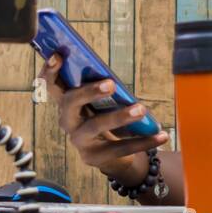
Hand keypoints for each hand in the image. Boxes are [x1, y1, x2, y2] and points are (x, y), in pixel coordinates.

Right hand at [37, 54, 168, 185]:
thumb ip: (101, 89)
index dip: (50, 71)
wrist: (111, 156)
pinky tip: (161, 136)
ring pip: (95, 125)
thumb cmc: (104, 119)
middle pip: (70, 103)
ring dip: (120, 116)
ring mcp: (79, 140)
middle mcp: (67, 120)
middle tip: (110, 84)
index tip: (58, 55)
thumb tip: (113, 78)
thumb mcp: (101, 103)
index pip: (51, 85)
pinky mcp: (94, 157)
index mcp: (66, 102)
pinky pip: (119, 148)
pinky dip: (144, 141)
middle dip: (88, 91)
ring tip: (141, 109)